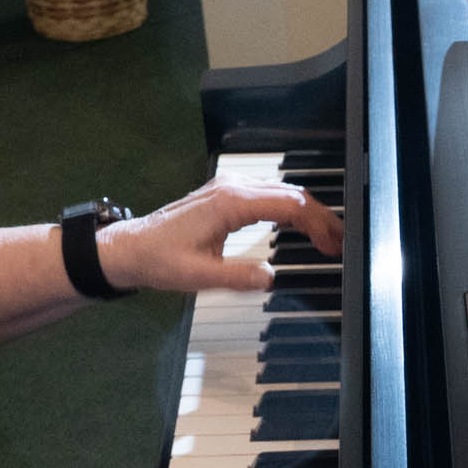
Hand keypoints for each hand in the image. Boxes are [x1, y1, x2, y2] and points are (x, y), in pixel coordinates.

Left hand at [99, 176, 343, 294]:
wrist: (129, 249)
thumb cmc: (158, 260)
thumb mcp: (199, 277)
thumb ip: (238, 277)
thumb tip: (271, 278)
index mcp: (230, 204)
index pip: (289, 205)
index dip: (316, 223)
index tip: (332, 245)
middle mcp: (232, 189)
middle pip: (290, 193)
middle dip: (320, 216)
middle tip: (339, 243)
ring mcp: (227, 189)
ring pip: (280, 191)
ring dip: (306, 211)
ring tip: (325, 236)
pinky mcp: (223, 196)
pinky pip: (266, 195)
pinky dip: (289, 208)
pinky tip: (297, 225)